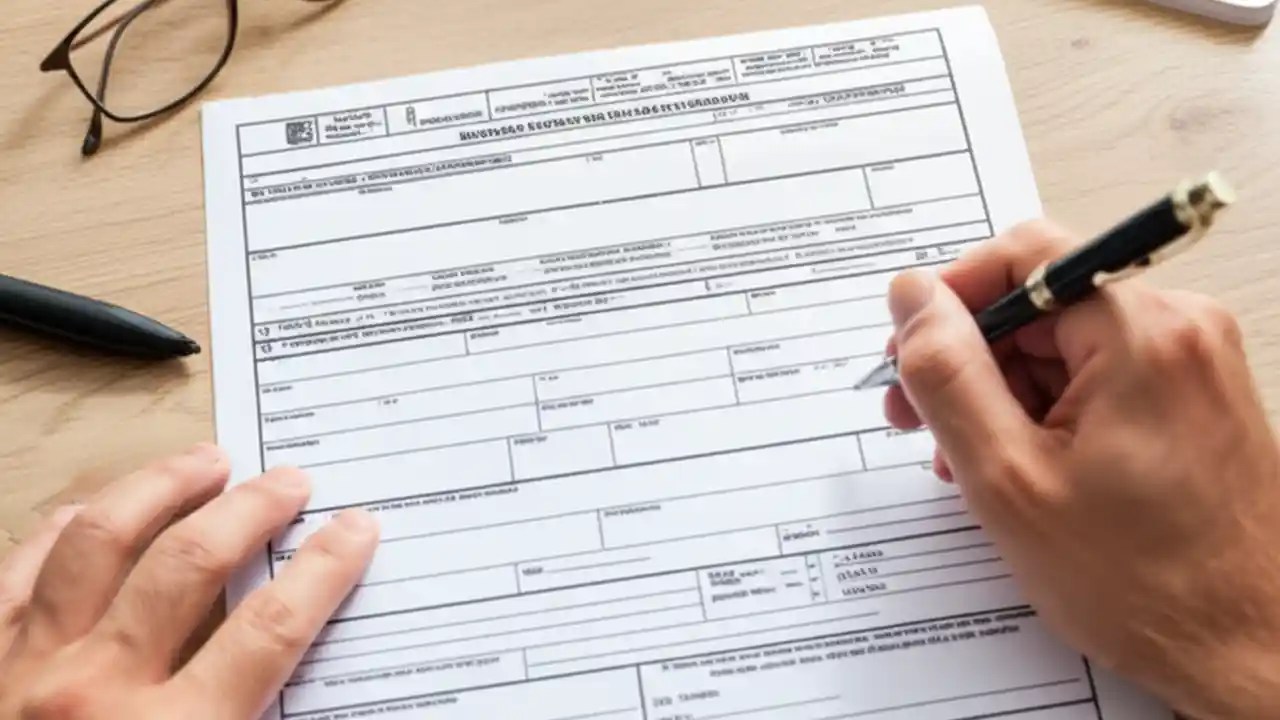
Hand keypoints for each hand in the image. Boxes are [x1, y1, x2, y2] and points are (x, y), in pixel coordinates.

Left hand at [0, 445, 377, 719]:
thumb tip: (298, 699)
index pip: (270, 630)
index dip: (323, 571)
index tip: (354, 532)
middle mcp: (95, 691)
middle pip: (191, 564)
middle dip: (253, 510)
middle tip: (290, 482)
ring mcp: (25, 669)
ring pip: (97, 541)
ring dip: (160, 489)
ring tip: (205, 461)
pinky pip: (17, 568)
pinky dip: (61, 527)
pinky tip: (95, 507)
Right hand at [885, 222, 1279, 719]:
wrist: (1246, 650)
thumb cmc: (1146, 584)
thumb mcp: (1007, 478)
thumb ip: (947, 375)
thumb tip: (912, 299)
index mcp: (1143, 334)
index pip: (1026, 253)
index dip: (952, 295)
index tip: (911, 347)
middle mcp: (1181, 331)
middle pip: (1041, 303)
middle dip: (969, 358)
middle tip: (919, 417)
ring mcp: (1194, 365)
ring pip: (1064, 345)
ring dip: (1002, 393)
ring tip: (969, 460)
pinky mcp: (1194, 398)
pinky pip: (1099, 377)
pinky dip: (1046, 411)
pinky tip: (1018, 464)